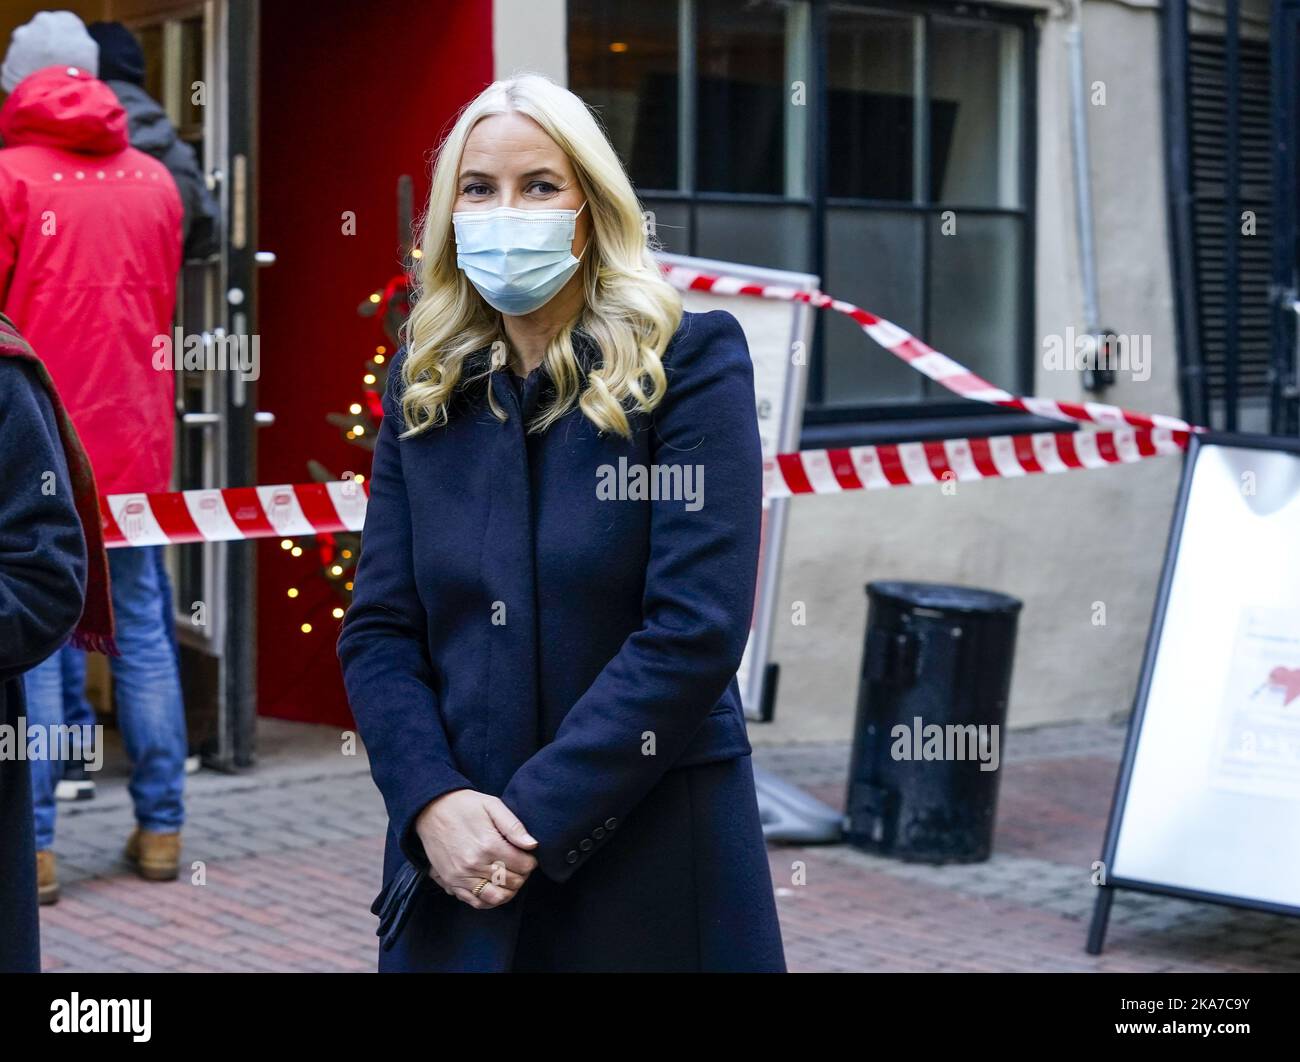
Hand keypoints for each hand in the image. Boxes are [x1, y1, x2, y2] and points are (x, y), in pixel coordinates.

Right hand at [414, 789, 538, 909]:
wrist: (431, 810)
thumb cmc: (464, 805)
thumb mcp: (492, 805)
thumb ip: (514, 826)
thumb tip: (532, 845)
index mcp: (489, 844)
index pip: (523, 866)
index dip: (530, 862)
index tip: (528, 856)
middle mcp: (475, 864)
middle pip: (512, 882)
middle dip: (522, 875)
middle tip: (520, 865)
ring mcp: (461, 876)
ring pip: (496, 897)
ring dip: (508, 891)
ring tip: (509, 878)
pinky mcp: (451, 882)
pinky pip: (475, 902)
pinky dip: (489, 900)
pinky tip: (494, 888)